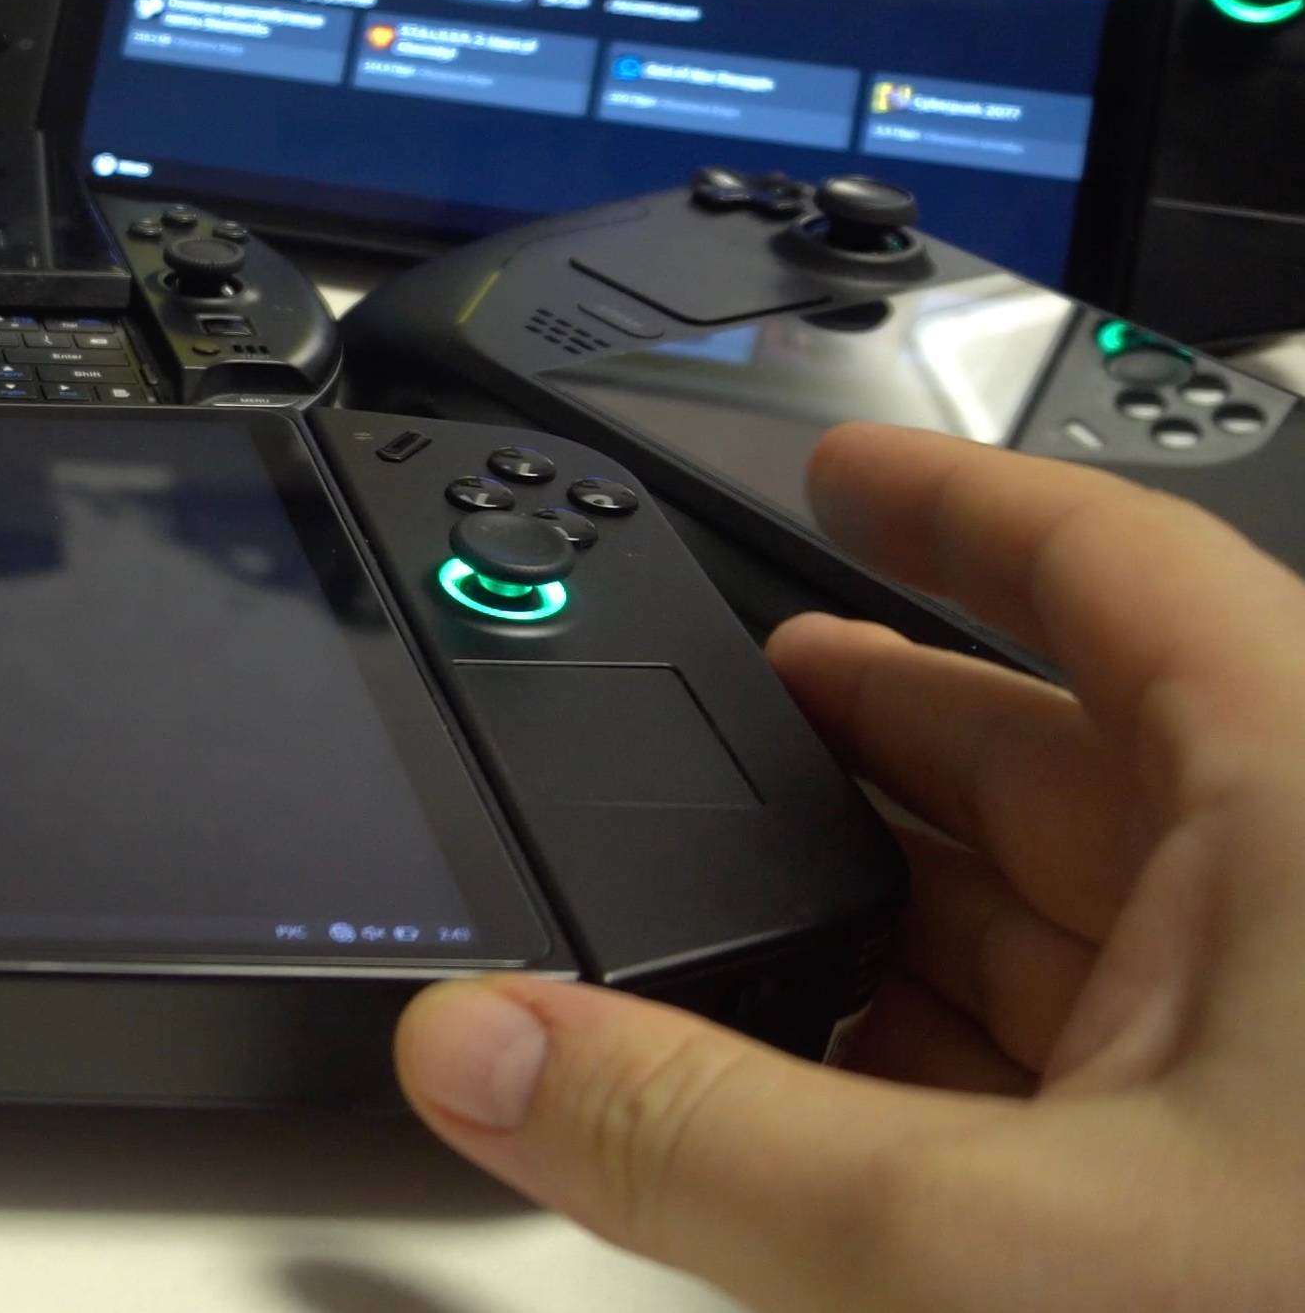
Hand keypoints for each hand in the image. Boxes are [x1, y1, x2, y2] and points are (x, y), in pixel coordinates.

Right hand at [392, 423, 1304, 1309]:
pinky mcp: (1286, 1191)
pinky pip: (1121, 1079)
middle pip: (1074, 751)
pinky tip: (857, 1107)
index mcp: (1303, 822)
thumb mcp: (1019, 1254)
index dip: (953, 509)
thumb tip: (482, 1046)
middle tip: (726, 701)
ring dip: (913, 916)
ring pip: (1091, 930)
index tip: (835, 471)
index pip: (1112, 576)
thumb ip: (717, 1150)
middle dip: (886, 726)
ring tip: (743, 898)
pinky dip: (978, 1073)